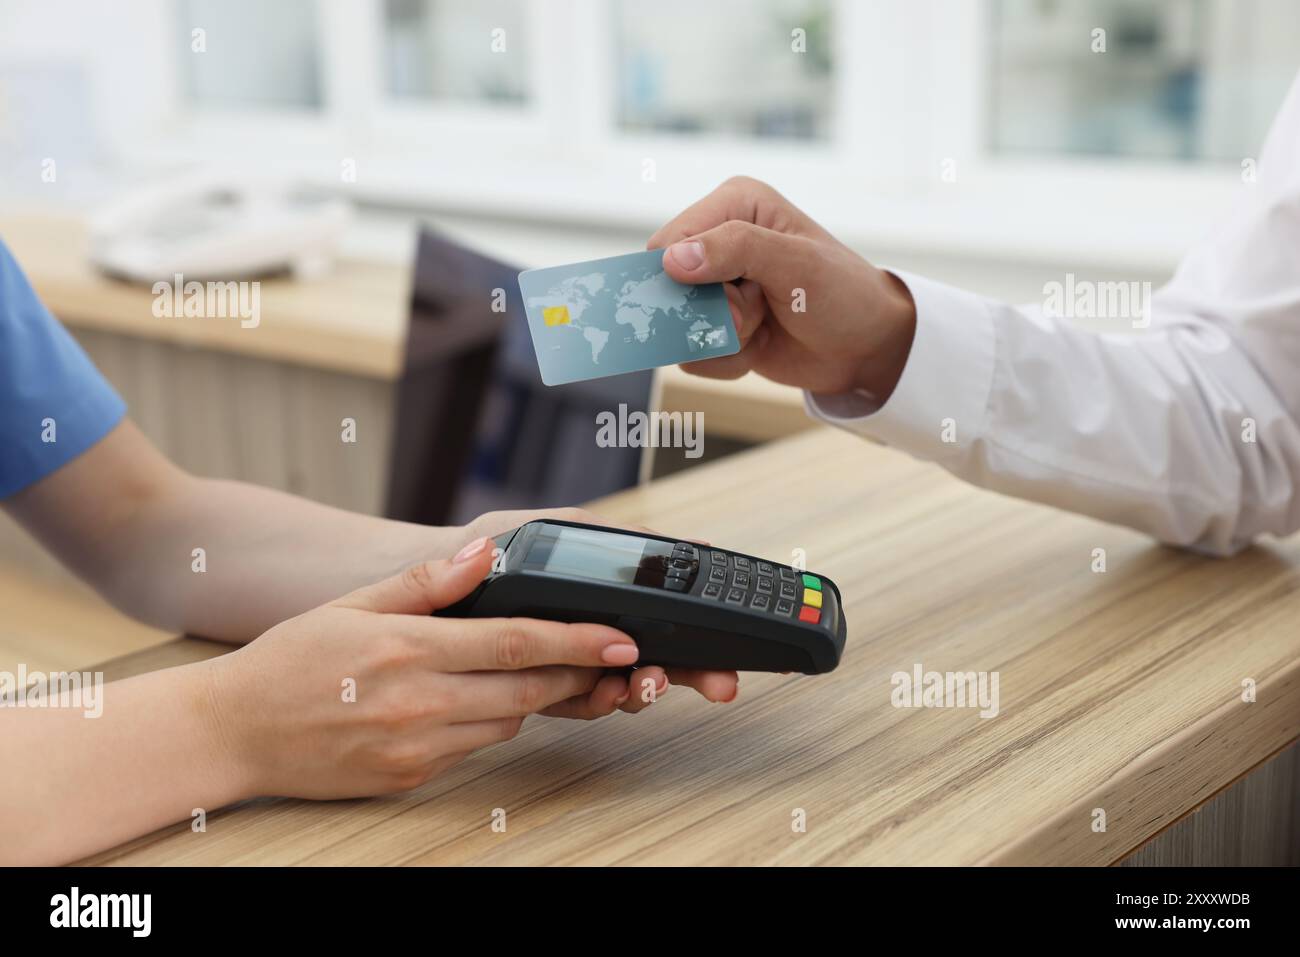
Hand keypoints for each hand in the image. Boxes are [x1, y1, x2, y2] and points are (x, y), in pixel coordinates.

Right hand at [208, 541, 663, 798]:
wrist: (233, 734)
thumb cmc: (290, 661)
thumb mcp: (353, 604)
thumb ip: (426, 582)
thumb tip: (485, 553)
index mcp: (409, 651)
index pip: (517, 643)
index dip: (578, 641)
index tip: (620, 638)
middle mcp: (419, 705)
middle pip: (527, 689)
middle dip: (574, 673)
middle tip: (605, 656)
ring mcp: (416, 748)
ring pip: (506, 721)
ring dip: (530, 696)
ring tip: (536, 669)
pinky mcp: (410, 778)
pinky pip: (472, 749)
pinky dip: (487, 722)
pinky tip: (472, 700)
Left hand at [463, 506, 739, 706]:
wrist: (417, 575)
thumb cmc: (486, 546)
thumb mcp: (556, 527)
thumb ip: (611, 535)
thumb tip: (681, 541)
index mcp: (596, 604)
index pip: (658, 631)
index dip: (695, 650)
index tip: (722, 659)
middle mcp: (585, 639)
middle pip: (650, 665)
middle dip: (688, 677)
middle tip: (717, 685)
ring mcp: (559, 665)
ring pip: (616, 689)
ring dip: (641, 690)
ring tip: (649, 684)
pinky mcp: (527, 687)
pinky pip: (570, 702)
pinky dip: (595, 699)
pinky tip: (608, 692)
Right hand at [649, 176, 917, 400]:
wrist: (866, 349)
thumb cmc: (843, 295)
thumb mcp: (796, 264)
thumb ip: (736, 249)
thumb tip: (673, 259)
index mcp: (734, 205)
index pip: (668, 242)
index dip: (686, 278)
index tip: (734, 295)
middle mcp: (718, 240)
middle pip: (667, 288)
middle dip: (712, 313)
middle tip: (756, 315)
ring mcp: (715, 286)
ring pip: (676, 327)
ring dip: (722, 339)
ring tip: (762, 328)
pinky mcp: (715, 325)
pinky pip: (691, 354)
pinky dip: (725, 361)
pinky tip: (759, 348)